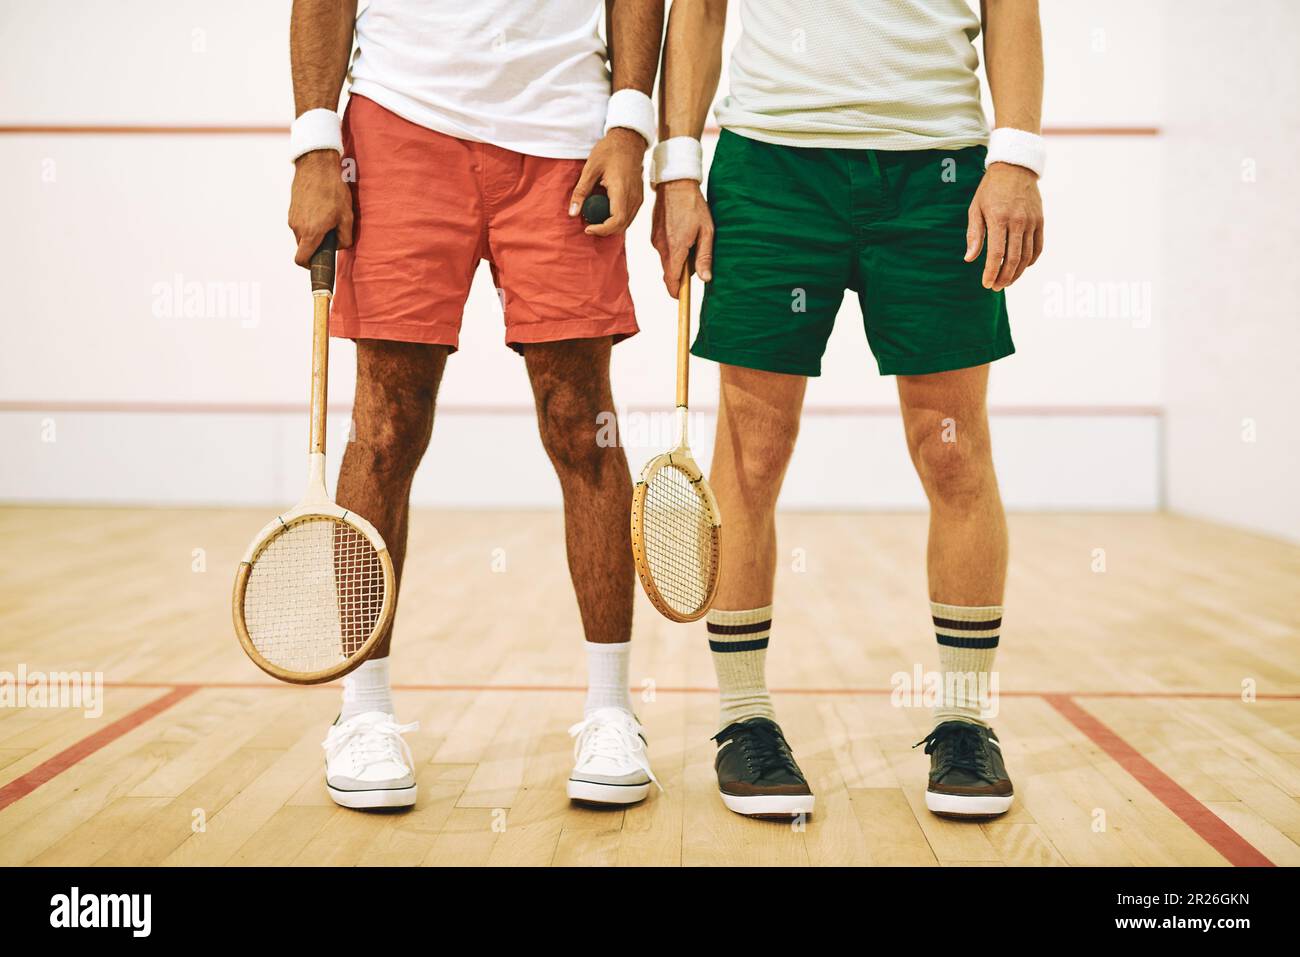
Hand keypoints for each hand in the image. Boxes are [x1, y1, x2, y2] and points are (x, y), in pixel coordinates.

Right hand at [288, 150, 352, 266]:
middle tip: (332, 234)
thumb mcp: (347, 216)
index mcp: (311, 232)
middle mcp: (297, 227)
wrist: (316, 164)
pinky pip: (300, 222)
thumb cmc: (333, 190)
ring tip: (328, 217)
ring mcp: (292, 217)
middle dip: (316, 246)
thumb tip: (338, 247)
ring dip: (314, 233)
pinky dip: (310, 222)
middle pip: (304, 247)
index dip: (310, 266)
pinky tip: (322, 208)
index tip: (319, 264)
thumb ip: (344, 238)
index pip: (302, 259)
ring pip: (303, 234)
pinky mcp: (292, 208)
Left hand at [569, 128, 645, 236]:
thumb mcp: (590, 168)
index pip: (616, 222)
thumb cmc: (609, 151)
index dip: (601, 230)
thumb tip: (572, 213)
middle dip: (604, 230)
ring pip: (626, 223)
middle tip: (588, 224)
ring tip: (595, 216)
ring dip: (610, 225)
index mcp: (622, 191)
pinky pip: (629, 215)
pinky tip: (604, 210)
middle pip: (621, 226)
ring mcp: (638, 198)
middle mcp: (634, 197)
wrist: (628, 140)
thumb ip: (581, 192)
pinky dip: (617, 219)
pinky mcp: (639, 197)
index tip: (588, 228)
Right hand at [650, 180, 712, 297]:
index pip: (672, 280)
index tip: (681, 298)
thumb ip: (704, 256)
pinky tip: (682, 238)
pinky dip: (672, 252)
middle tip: (693, 272)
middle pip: (668, 273)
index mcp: (676, 249)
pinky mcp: (654, 235)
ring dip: (676, 263)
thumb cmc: (694, 206)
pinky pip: (662, 251)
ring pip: (665, 262)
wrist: (675, 184)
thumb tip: (705, 279)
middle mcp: (662, 248)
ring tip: (691, 246)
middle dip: (679, 279)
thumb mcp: (707, 231)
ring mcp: (656, 241)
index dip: (677, 293)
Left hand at [965, 162, 1043, 291]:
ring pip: (1027, 256)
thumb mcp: (976, 209)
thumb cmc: (990, 190)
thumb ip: (974, 234)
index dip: (991, 272)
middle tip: (996, 287)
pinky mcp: (1040, 221)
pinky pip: (1038, 247)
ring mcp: (1032, 222)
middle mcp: (1018, 221)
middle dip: (1004, 277)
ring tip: (1006, 281)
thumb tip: (970, 258)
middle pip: (1013, 259)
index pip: (996, 254)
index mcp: (998, 219)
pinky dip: (1030, 261)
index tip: (986, 284)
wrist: (1015, 168)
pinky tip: (1021, 267)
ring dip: (1017, 273)